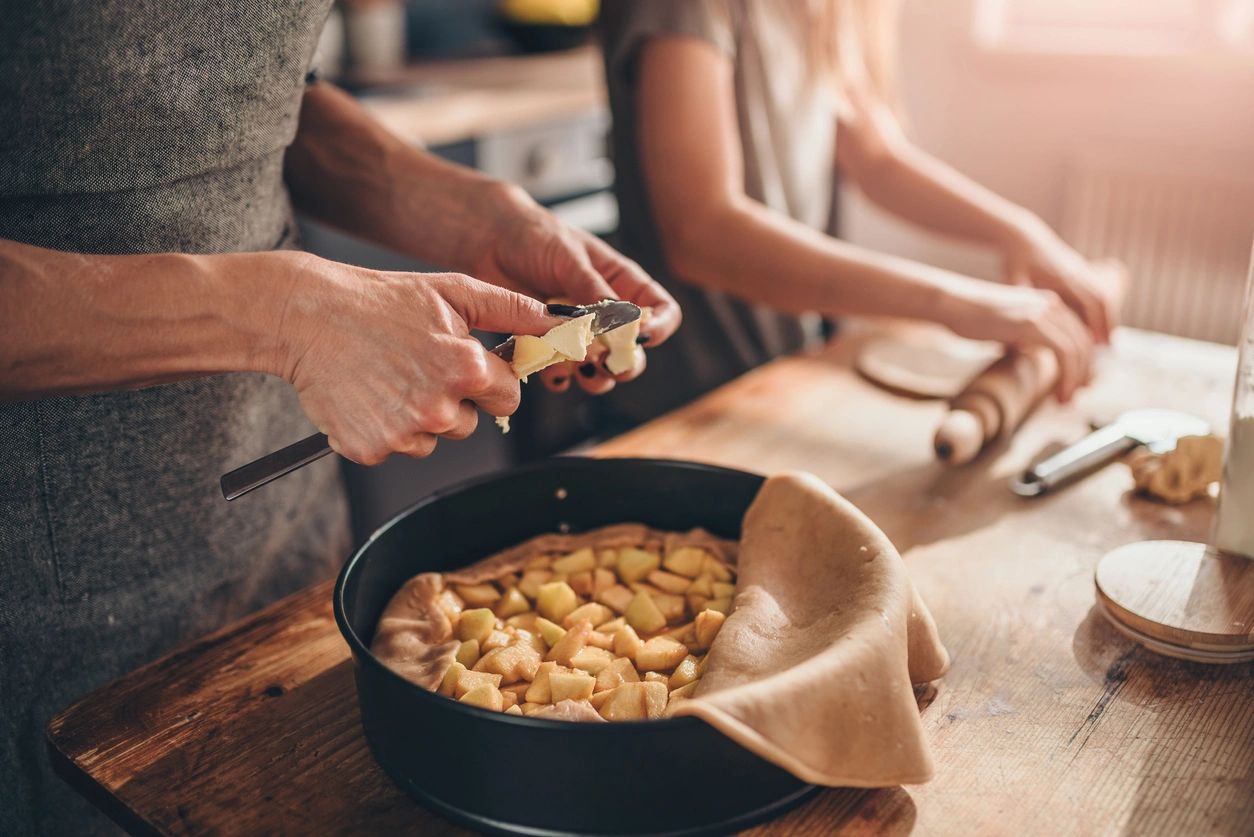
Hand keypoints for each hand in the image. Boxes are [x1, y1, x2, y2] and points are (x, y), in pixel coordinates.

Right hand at [272, 253, 563, 464]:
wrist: (306, 315)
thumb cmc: (379, 300)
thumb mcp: (453, 291)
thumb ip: (512, 309)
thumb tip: (559, 322)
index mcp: (467, 368)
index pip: (509, 397)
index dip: (491, 381)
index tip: (467, 365)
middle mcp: (439, 407)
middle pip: (470, 423)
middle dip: (454, 399)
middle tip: (418, 364)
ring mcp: (403, 432)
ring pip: (434, 438)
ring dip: (420, 416)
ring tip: (391, 376)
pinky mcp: (371, 448)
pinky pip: (397, 447)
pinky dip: (386, 427)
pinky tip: (369, 394)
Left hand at [470, 184, 679, 393]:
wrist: (489, 238)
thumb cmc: (534, 235)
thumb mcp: (568, 256)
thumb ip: (592, 289)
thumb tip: (616, 321)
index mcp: (621, 283)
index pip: (661, 310)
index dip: (660, 327)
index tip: (642, 337)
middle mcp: (605, 312)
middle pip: (633, 350)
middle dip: (624, 364)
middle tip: (607, 365)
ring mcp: (577, 331)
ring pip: (601, 368)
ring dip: (594, 378)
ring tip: (576, 370)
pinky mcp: (548, 344)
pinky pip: (562, 371)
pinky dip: (558, 377)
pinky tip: (548, 372)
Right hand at [942, 280, 1094, 401]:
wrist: (953, 304)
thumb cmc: (972, 316)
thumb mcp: (1008, 326)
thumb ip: (1025, 336)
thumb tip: (1031, 351)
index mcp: (1048, 303)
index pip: (1078, 334)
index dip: (1082, 362)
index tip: (1076, 383)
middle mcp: (1052, 305)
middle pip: (1084, 343)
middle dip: (1083, 373)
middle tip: (1073, 395)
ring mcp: (1044, 313)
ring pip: (1078, 350)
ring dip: (1076, 379)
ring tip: (1066, 399)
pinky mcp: (1034, 325)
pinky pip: (1065, 353)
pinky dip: (1068, 377)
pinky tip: (1060, 393)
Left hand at [1005, 223, 1124, 344]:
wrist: (1022, 235)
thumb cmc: (1016, 259)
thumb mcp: (1015, 278)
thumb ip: (1023, 296)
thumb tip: (1026, 318)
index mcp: (1064, 277)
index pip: (1091, 301)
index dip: (1097, 323)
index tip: (1100, 343)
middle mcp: (1077, 272)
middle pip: (1102, 299)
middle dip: (1107, 322)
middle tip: (1109, 346)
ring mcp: (1079, 269)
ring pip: (1101, 294)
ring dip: (1104, 316)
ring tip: (1103, 339)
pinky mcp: (1078, 268)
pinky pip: (1094, 289)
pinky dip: (1097, 307)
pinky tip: (1092, 323)